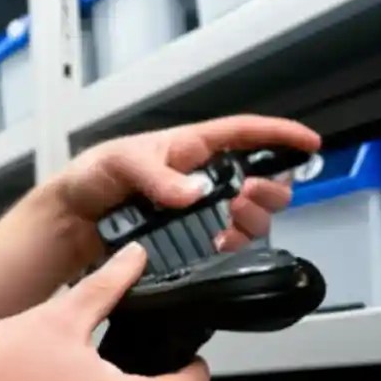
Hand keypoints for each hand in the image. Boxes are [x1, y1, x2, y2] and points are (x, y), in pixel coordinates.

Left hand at [52, 115, 320, 260]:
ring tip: (237, 227)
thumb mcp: (122, 164)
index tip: (309, 143)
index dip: (278, 135)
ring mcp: (195, 204)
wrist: (71, 219)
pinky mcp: (188, 233)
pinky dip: (233, 243)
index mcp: (188, 146)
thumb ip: (158, 178)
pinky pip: (226, 236)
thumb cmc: (92, 177)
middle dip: (268, 188)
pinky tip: (223, 247)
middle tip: (257, 200)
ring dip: (252, 219)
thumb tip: (194, 191)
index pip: (243, 133)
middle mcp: (198, 173)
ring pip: (246, 209)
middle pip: (255, 176)